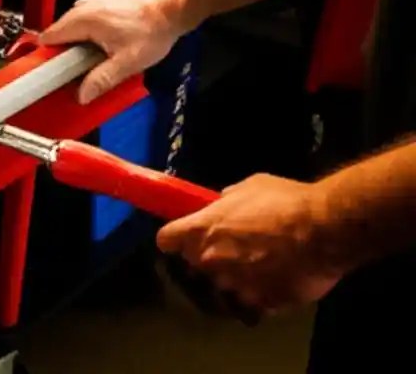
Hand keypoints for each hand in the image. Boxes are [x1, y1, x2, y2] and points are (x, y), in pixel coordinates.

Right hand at [38, 0, 186, 103]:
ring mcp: (87, 7)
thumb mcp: (127, 62)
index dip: (47, 60)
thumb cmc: (150, 32)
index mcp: (81, 21)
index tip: (54, 77)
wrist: (169, 9)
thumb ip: (101, 80)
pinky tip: (99, 53)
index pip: (47, 39)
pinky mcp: (96, 8)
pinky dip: (83, 42)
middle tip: (77, 77)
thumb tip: (81, 97)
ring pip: (69, 33)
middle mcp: (79, 10)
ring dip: (74, 50)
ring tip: (91, 66)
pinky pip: (79, 28)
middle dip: (63, 58)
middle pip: (57, 37)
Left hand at [157, 174, 342, 314]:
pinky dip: (260, 296)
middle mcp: (211, 260)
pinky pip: (252, 303)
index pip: (167, 240)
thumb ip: (228, 201)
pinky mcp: (260, 304)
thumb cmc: (286, 202)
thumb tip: (221, 204)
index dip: (174, 239)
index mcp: (202, 229)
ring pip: (223, 286)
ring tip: (260, 266)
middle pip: (195, 265)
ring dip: (235, 279)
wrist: (325, 231)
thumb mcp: (250, 187)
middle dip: (207, 258)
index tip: (181, 238)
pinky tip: (275, 282)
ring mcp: (234, 285)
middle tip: (231, 249)